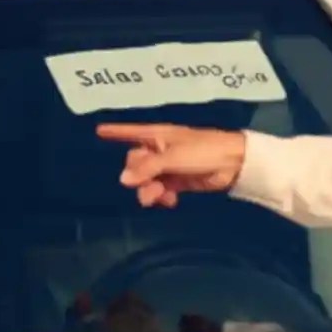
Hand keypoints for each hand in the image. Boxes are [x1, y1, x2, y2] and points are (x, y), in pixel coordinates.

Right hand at [96, 123, 246, 207]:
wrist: (233, 163)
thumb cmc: (203, 150)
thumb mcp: (173, 157)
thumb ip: (148, 168)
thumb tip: (123, 180)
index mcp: (158, 136)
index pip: (132, 132)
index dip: (116, 132)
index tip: (98, 130)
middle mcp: (160, 149)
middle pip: (135, 163)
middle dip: (137, 176)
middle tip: (145, 184)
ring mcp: (169, 166)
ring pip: (147, 180)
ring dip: (149, 191)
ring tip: (159, 198)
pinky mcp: (178, 181)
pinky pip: (160, 190)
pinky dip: (162, 197)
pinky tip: (170, 201)